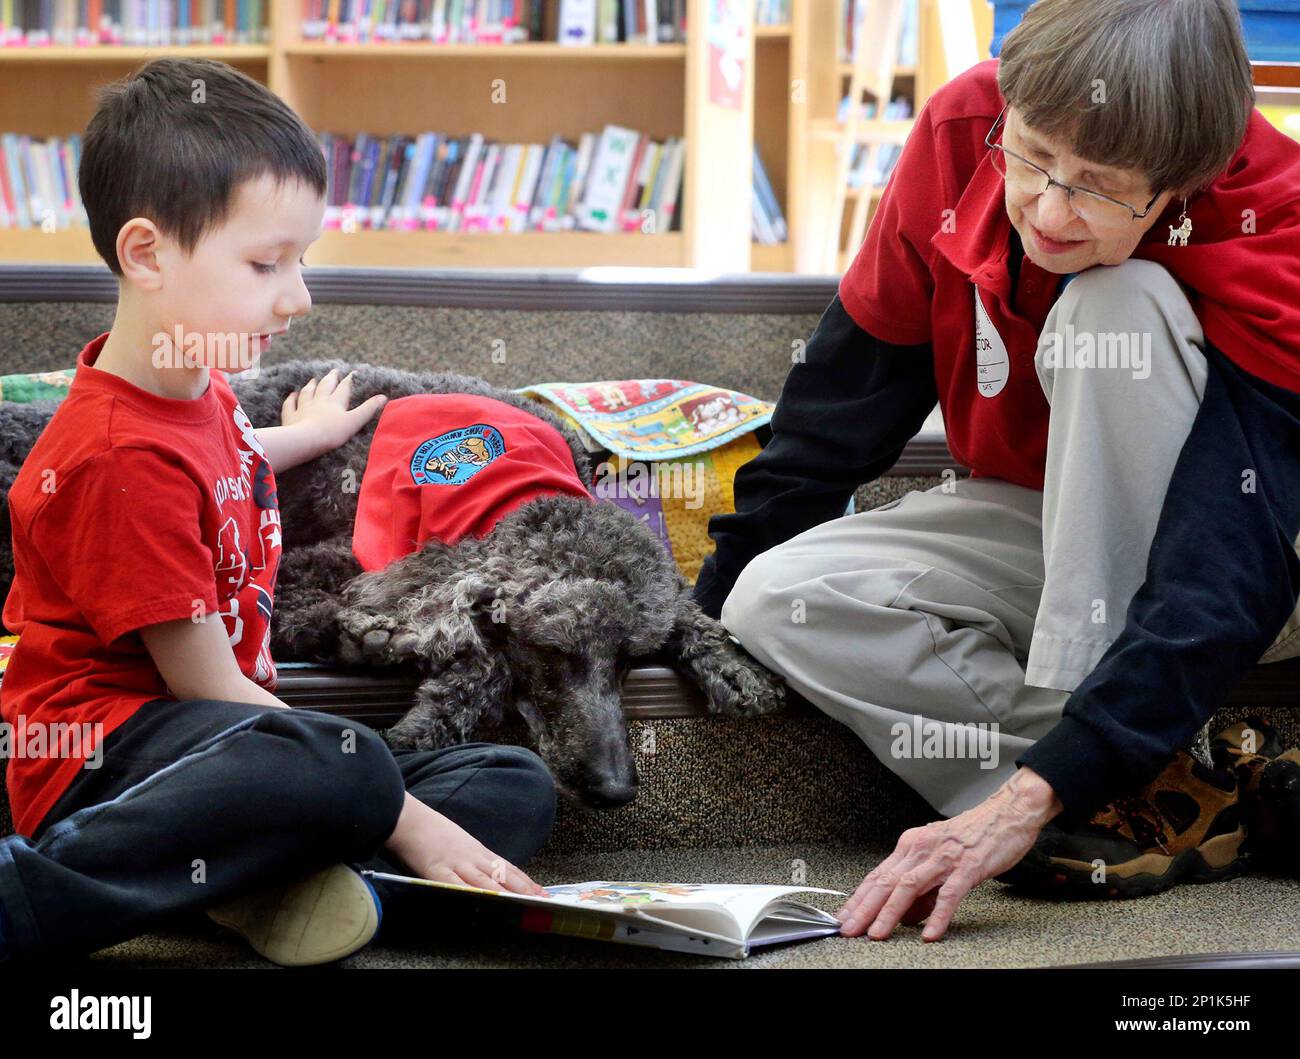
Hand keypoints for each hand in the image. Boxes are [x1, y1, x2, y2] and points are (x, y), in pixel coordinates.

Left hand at [281, 368, 386, 450]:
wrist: (306, 440)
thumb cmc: (332, 432)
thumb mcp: (355, 421)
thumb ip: (368, 409)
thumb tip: (383, 397)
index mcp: (335, 402)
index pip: (344, 388)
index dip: (349, 380)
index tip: (353, 373)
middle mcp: (319, 401)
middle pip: (325, 386)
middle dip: (331, 378)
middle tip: (334, 371)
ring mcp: (303, 407)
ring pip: (307, 392)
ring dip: (311, 385)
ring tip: (313, 379)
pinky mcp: (291, 417)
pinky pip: (290, 405)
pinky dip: (291, 398)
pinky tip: (292, 394)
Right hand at [411, 810, 549, 898]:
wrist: (405, 817)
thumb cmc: (428, 829)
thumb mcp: (456, 840)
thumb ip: (470, 855)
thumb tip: (484, 872)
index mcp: (476, 849)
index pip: (506, 867)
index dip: (525, 880)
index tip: (540, 890)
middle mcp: (471, 855)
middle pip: (502, 875)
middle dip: (523, 889)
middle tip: (542, 899)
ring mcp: (455, 862)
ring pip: (485, 881)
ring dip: (504, 894)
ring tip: (522, 903)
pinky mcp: (436, 869)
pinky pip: (455, 884)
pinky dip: (470, 893)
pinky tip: (483, 901)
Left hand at [836, 767, 1060, 941]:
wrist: (1007, 813)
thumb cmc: (973, 835)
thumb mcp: (938, 858)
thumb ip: (920, 888)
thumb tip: (904, 916)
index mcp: (910, 845)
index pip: (877, 876)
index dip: (858, 899)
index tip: (843, 917)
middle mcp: (921, 848)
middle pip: (885, 882)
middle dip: (864, 909)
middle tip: (849, 930)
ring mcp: (943, 857)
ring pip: (908, 886)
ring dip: (889, 913)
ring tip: (877, 934)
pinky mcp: (967, 867)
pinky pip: (949, 894)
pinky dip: (937, 915)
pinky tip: (929, 933)